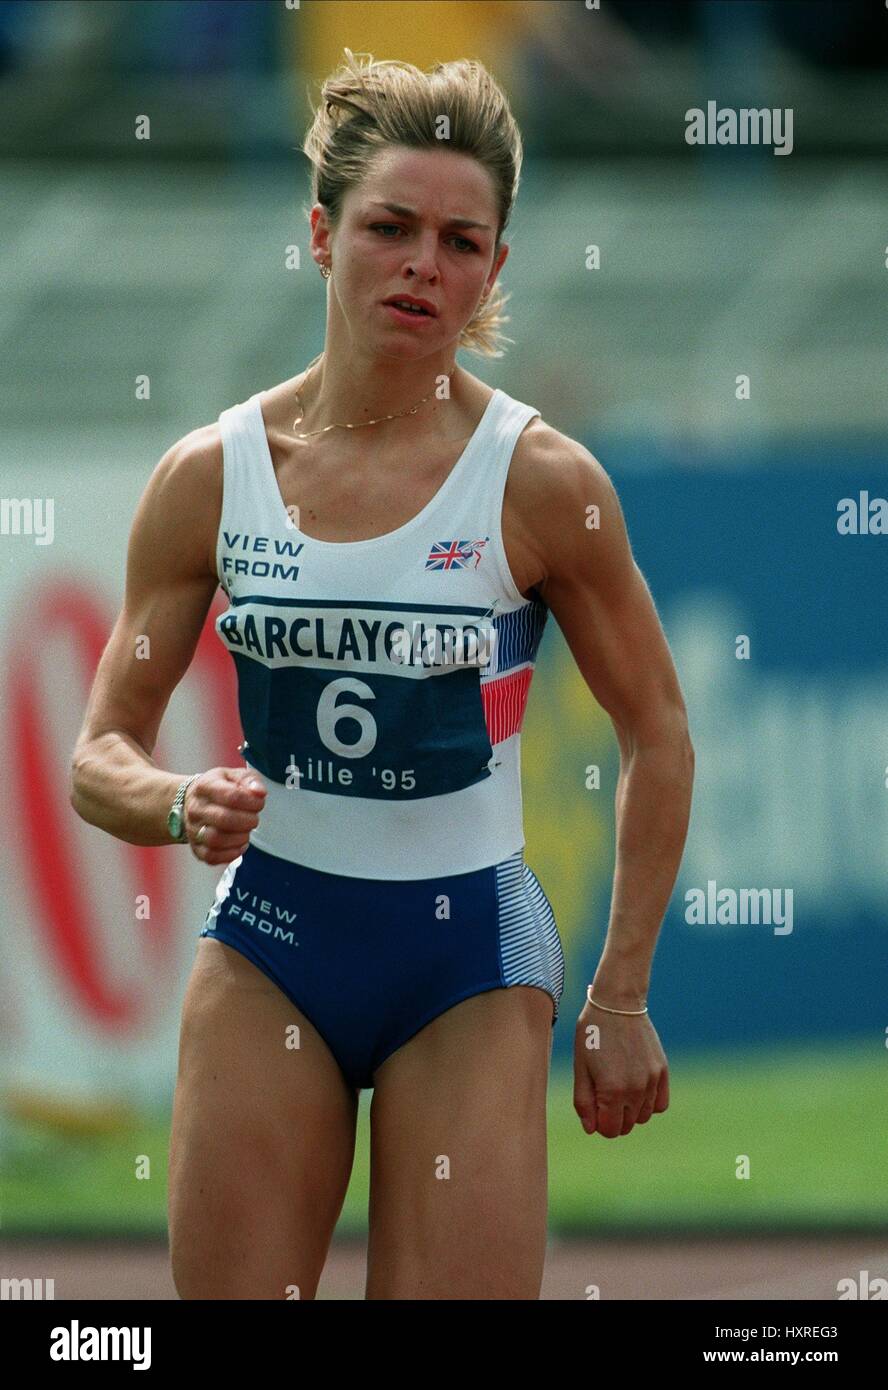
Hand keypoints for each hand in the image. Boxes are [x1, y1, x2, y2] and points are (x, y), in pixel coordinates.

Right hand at [183, 767, 266, 864]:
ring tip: (246, 832)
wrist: (191, 801)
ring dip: (239, 838)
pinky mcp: (195, 847)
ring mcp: (193, 829)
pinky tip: (240, 845)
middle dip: (247, 821)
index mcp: (206, 786)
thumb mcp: (233, 775)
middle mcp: (196, 808)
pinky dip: (230, 854)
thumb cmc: (219, 787)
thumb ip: (249, 780)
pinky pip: (211, 856)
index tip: (259, 803)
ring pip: (216, 840)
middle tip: (254, 819)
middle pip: (224, 819)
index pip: (232, 796)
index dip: (252, 802)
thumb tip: (259, 792)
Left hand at [573, 998, 668, 1137]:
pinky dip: (649, 1103)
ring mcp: (652, 1080)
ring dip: (630, 1111)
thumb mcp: (580, 1068)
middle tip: (603, 1095)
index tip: (594, 1108)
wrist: (617, 1003)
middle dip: (613, 1118)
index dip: (599, 1124)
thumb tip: (591, 1129)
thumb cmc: (592, 1035)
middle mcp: (635, 1090)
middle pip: (626, 1126)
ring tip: (618, 1088)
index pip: (609, 1130)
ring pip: (643, 1117)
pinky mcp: (662, 1071)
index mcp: (612, 1091)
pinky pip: (660, 1104)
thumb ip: (584, 1102)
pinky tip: (636, 1089)